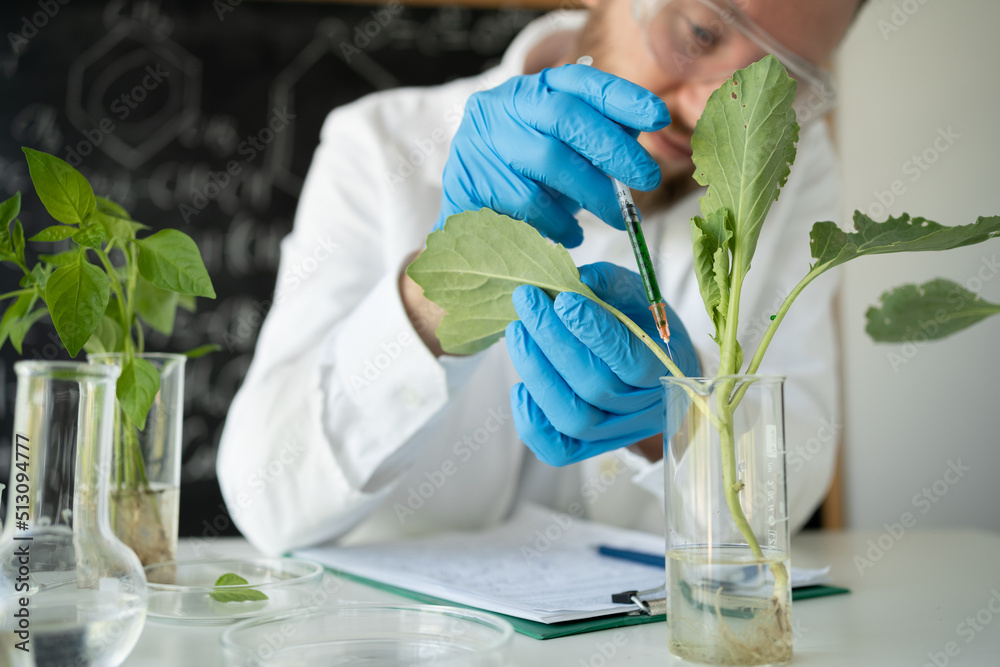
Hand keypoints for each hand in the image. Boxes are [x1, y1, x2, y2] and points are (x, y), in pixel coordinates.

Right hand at [436, 64, 669, 246]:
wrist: (468, 210)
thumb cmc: (527, 177)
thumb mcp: (566, 152)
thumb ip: (598, 139)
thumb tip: (635, 135)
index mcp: (533, 91)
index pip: (580, 81)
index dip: (621, 97)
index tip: (658, 116)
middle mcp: (503, 106)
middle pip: (565, 118)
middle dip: (614, 149)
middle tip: (647, 179)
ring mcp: (481, 140)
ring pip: (549, 162)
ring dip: (592, 194)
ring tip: (616, 217)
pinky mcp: (467, 178)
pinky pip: (525, 201)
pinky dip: (558, 222)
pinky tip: (571, 235)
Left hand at [506, 262, 699, 465]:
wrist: (651, 366)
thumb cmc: (642, 325)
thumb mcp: (636, 296)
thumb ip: (611, 284)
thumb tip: (578, 277)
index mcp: (666, 370)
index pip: (632, 360)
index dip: (596, 331)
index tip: (564, 299)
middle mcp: (643, 409)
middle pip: (596, 387)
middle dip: (555, 341)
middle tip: (528, 300)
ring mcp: (615, 433)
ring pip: (574, 419)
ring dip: (538, 373)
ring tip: (517, 331)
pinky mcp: (588, 447)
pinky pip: (557, 450)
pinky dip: (533, 422)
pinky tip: (519, 387)